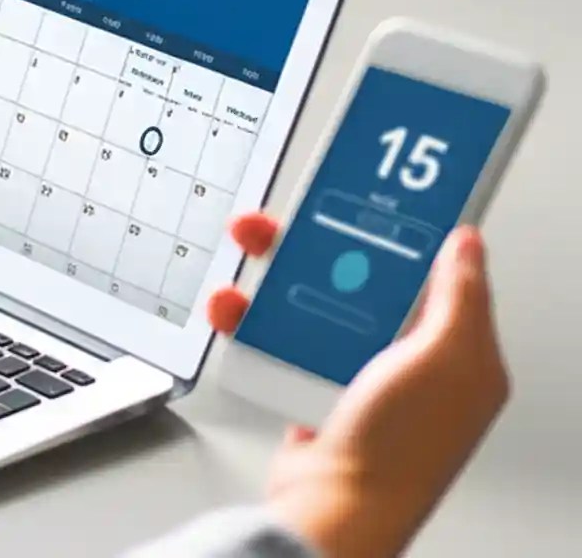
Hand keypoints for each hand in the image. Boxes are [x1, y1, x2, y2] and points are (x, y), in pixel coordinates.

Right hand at [209, 214, 508, 557]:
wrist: (331, 511)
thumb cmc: (396, 450)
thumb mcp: (446, 360)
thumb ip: (459, 296)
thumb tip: (467, 241)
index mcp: (455, 349)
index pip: (432, 269)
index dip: (402, 227)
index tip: (374, 189)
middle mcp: (405, 358)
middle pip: (358, 276)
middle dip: (317, 241)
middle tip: (287, 218)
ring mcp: (353, 373)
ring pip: (309, 301)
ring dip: (272, 276)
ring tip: (248, 254)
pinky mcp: (308, 387)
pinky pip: (276, 339)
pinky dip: (250, 322)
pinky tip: (234, 308)